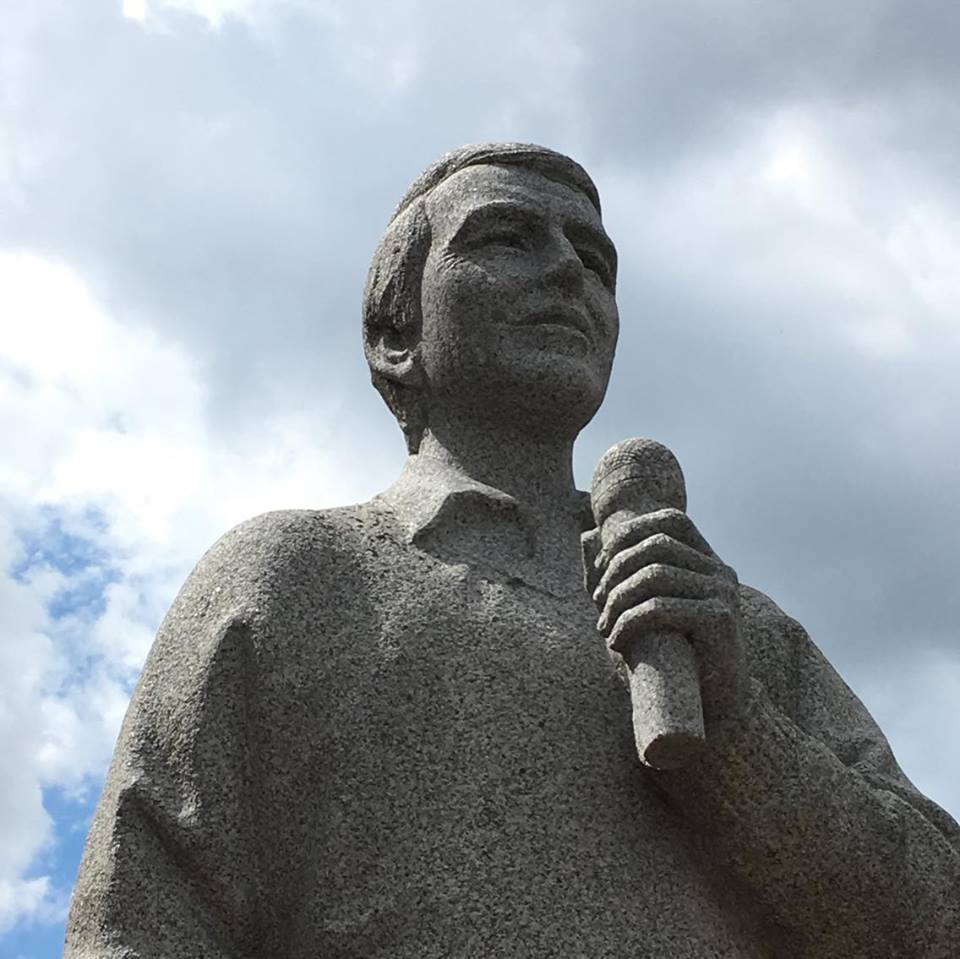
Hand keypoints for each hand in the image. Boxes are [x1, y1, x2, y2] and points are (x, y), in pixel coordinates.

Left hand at [587, 508, 745, 725]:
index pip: (672, 520)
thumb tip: (586, 538)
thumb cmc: (674, 661)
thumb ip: (624, 578)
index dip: (632, 531)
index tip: (603, 563)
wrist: (715, 713)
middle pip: (656, 545)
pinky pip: (661, 607)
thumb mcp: (647, 612)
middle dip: (616, 570)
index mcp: (707, 563)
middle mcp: (720, 572)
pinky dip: (628, 621)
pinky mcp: (719, 621)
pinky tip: (615, 641)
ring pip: (654, 575)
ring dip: (617, 599)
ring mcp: (723, 594)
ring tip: (603, 626)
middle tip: (597, 602)